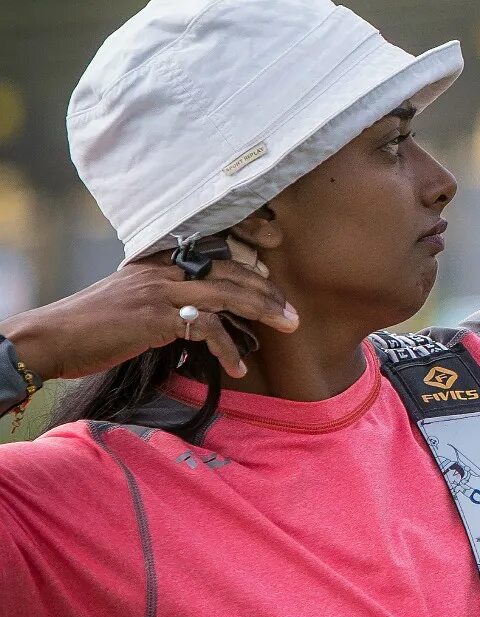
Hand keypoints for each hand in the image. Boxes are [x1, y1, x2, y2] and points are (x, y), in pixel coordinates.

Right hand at [2, 251, 297, 382]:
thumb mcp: (135, 299)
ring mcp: (160, 290)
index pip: (217, 249)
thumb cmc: (94, 324)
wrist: (50, 337)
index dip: (251, 256)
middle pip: (231, 271)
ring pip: (228, 294)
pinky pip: (206, 328)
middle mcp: (164, 268)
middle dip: (268, 291)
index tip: (276, 273)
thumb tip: (203, 318)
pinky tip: (237, 367)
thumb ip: (169, 297)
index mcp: (161, 259)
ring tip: (287, 327)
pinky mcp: (156, 317)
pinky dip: (227, 348)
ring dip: (264, 312)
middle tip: (293, 312)